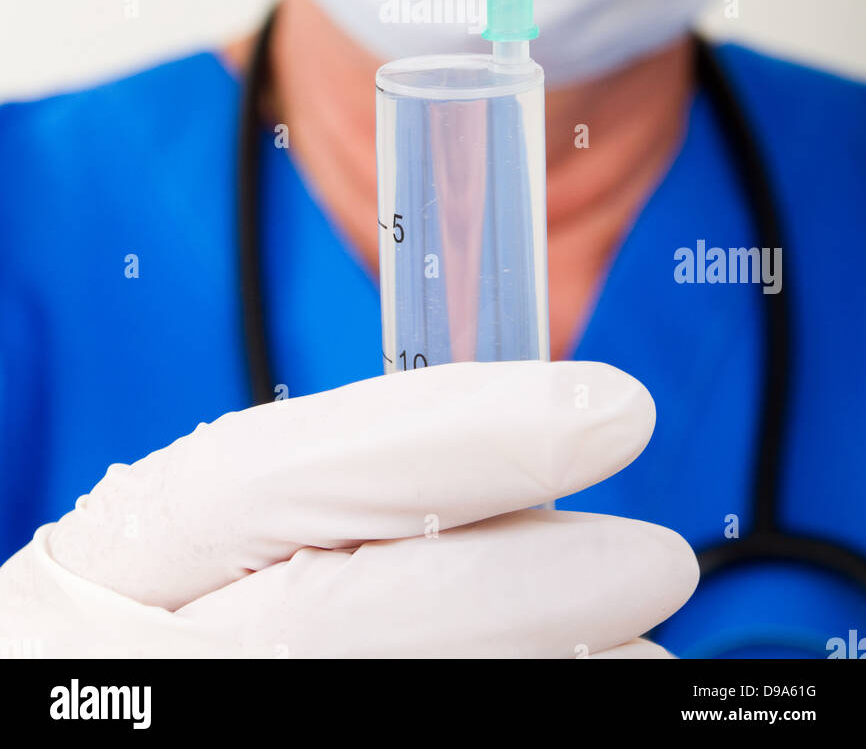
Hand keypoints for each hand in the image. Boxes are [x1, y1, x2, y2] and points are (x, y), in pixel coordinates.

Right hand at [0, 361, 697, 657]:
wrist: (100, 712)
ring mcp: (181, 730)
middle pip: (329, 620)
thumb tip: (530, 484)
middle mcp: (134, 667)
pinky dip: (503, 718)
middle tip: (658, 561)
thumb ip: (336, 504)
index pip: (266, 470)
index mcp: (114, 560)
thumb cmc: (172, 626)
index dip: (447, 435)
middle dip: (514, 590)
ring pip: (373, 699)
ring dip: (534, 675)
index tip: (607, 409)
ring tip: (643, 661)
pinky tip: (577, 696)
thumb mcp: (200, 552)